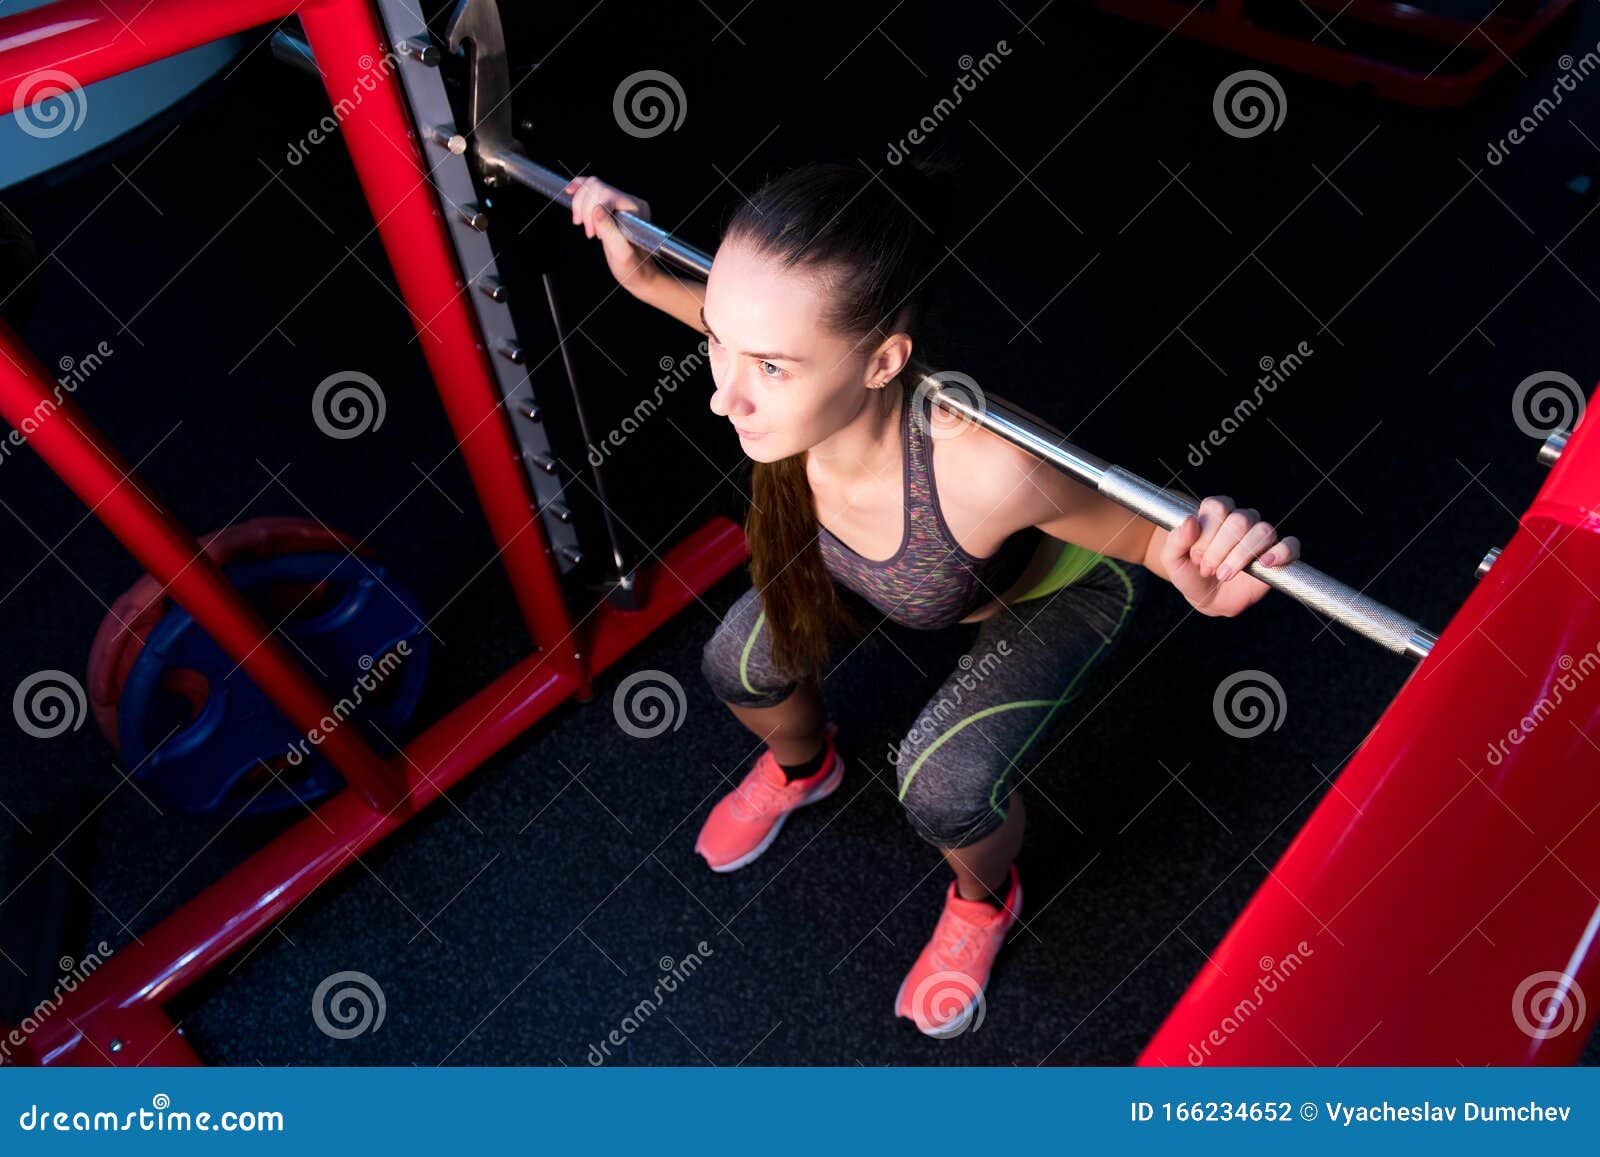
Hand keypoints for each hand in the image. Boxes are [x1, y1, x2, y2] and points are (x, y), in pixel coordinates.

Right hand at [564, 175, 656, 293]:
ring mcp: (620, 202)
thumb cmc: (633, 266)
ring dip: (580, 204)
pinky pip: (592, 189)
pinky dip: (580, 191)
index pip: (607, 195)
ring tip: (582, 224)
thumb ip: (610, 229)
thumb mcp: (621, 252)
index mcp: (636, 208)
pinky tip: (570, 192)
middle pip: (596, 187)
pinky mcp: (610, 206)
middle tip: (588, 231)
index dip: (593, 212)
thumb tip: (597, 210)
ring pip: (591, 186)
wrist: (637, 273)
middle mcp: (629, 201)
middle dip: (585, 209)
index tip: (594, 233)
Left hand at [1159, 495, 1299, 617]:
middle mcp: (1241, 519)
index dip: (1206, 533)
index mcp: (1216, 513)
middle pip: (1240, 519)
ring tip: (1224, 575)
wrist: (1207, 598)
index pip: (1217, 507)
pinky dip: (1280, 552)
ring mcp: (1261, 536)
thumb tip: (1190, 521)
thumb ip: (1176, 540)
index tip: (1196, 556)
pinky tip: (1264, 564)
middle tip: (1207, 569)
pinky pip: (1291, 545)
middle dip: (1220, 549)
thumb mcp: (1173, 561)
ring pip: (1262, 531)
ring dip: (1241, 555)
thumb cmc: (1190, 574)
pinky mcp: (1278, 554)